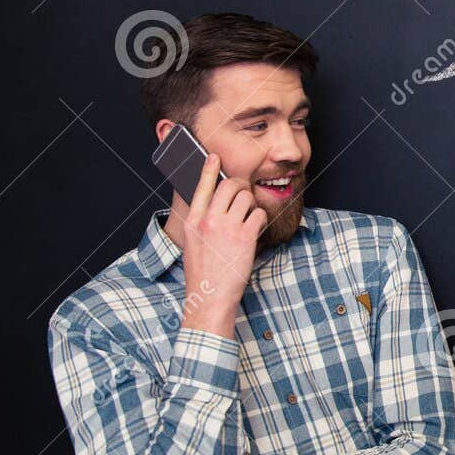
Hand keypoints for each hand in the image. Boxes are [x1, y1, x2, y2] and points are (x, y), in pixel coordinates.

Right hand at [180, 154, 267, 337]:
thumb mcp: (194, 243)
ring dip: (252, 205)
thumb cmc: (203, 273)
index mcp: (193, 222)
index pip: (201, 187)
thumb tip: (217, 205)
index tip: (214, 157)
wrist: (209, 297)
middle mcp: (208, 220)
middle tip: (243, 195)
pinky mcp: (245, 236)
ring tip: (248, 219)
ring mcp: (227, 227)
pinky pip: (259, 214)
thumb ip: (202, 222)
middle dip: (240, 187)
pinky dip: (261, 220)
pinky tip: (255, 230)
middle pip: (229, 186)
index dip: (209, 169)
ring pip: (247, 197)